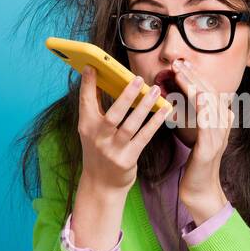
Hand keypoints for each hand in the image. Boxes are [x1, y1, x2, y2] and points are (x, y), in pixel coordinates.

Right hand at [70, 66, 174, 250]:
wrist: (101, 184)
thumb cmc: (99, 151)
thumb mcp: (91, 130)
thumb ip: (94, 107)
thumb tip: (98, 78)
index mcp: (86, 126)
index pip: (85, 101)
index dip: (88, 84)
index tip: (92, 65)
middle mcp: (97, 137)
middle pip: (113, 113)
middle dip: (126, 95)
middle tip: (138, 78)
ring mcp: (112, 149)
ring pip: (131, 124)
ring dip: (145, 106)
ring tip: (156, 91)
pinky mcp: (127, 159)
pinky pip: (144, 137)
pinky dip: (154, 123)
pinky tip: (164, 111)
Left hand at [173, 57, 232, 223]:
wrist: (200, 190)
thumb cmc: (196, 164)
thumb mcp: (199, 137)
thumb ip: (201, 119)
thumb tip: (199, 100)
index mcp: (219, 122)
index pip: (210, 92)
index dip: (198, 77)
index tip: (184, 64)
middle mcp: (222, 126)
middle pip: (211, 93)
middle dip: (195, 76)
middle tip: (180, 63)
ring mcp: (218, 137)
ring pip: (210, 104)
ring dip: (195, 86)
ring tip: (182, 73)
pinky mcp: (210, 148)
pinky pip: (208, 123)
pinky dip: (204, 108)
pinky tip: (198, 96)